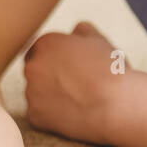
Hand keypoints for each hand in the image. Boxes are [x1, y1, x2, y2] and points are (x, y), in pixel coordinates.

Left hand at [23, 20, 125, 145]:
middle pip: (35, 70)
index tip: (71, 68)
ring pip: (36, 93)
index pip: (40, 49)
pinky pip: (39, 114)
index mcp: (45, 43)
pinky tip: (71, 113)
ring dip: (49, 95)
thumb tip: (75, 31)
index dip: (56, 59)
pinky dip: (51, 116)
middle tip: (74, 84)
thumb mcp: (99, 40)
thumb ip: (81, 30)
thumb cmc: (110, 70)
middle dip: (49, 76)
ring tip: (76, 99)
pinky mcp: (35, 116)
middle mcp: (32, 66)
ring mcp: (31, 93)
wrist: (116, 105)